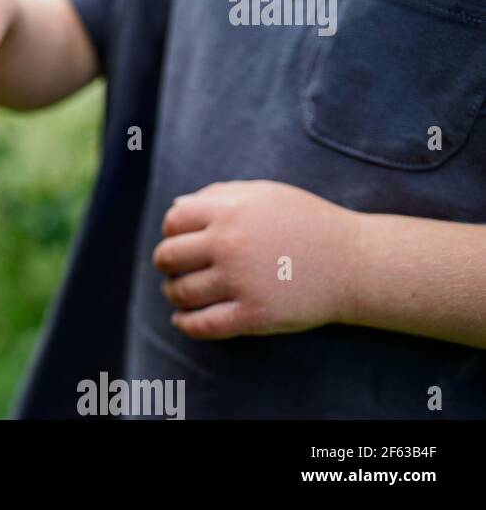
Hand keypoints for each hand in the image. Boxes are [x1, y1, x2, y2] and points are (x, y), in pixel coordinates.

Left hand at [152, 180, 362, 339]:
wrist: (355, 263)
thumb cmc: (308, 224)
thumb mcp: (267, 196)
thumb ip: (220, 196)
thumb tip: (175, 209)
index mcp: (230, 211)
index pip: (173, 223)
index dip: (170, 233)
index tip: (178, 242)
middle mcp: (230, 244)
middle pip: (169, 257)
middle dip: (165, 264)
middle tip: (171, 270)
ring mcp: (241, 281)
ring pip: (181, 292)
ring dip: (173, 293)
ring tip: (177, 293)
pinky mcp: (254, 315)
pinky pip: (203, 324)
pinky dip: (185, 324)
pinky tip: (182, 320)